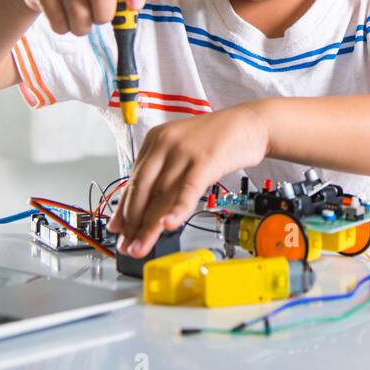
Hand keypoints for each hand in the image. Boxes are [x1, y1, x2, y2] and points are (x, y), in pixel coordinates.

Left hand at [107, 102, 270, 257]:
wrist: (251, 124)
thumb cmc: (219, 139)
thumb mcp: (184, 150)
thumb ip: (165, 172)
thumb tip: (146, 205)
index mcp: (156, 140)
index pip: (133, 180)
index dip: (124, 209)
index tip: (118, 229)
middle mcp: (166, 144)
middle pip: (142, 190)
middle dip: (132, 222)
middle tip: (126, 245)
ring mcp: (185, 152)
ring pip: (162, 195)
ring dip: (149, 226)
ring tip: (141, 246)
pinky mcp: (205, 160)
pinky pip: (187, 190)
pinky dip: (177, 210)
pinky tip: (168, 225)